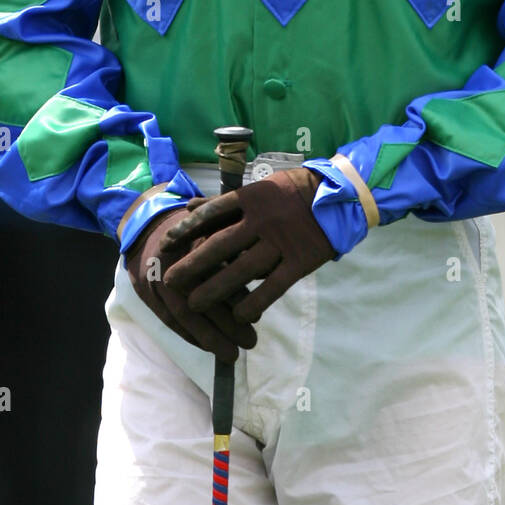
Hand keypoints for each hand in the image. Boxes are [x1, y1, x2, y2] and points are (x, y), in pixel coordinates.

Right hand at [126, 199, 257, 363]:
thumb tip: (267, 274)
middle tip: (250, 342)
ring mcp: (157, 277)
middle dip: (227, 324)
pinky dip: (189, 336)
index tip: (256, 317)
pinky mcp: (146, 291)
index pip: (218, 272)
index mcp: (195, 240)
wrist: (147, 229)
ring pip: (184, 312)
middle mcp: (176, 260)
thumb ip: (237, 250)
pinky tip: (208, 348)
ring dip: (208, 337)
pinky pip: (168, 318)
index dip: (237, 297)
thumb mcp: (214, 228)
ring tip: (231, 354)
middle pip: (202, 296)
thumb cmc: (192, 231)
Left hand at [160, 168, 335, 322]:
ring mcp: (281, 243)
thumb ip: (226, 201)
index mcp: (251, 198)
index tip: (165, 244)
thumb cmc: (292, 191)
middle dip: (193, 265)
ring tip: (194, 305)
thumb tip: (188, 207)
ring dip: (216, 289)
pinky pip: (273, 287)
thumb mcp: (259, 188)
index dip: (186, 230)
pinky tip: (237, 316)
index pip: (211, 213)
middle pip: (220, 245)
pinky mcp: (299, 262)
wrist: (339, 196)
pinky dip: (254, 302)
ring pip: (242, 270)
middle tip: (170, 280)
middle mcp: (262, 220)